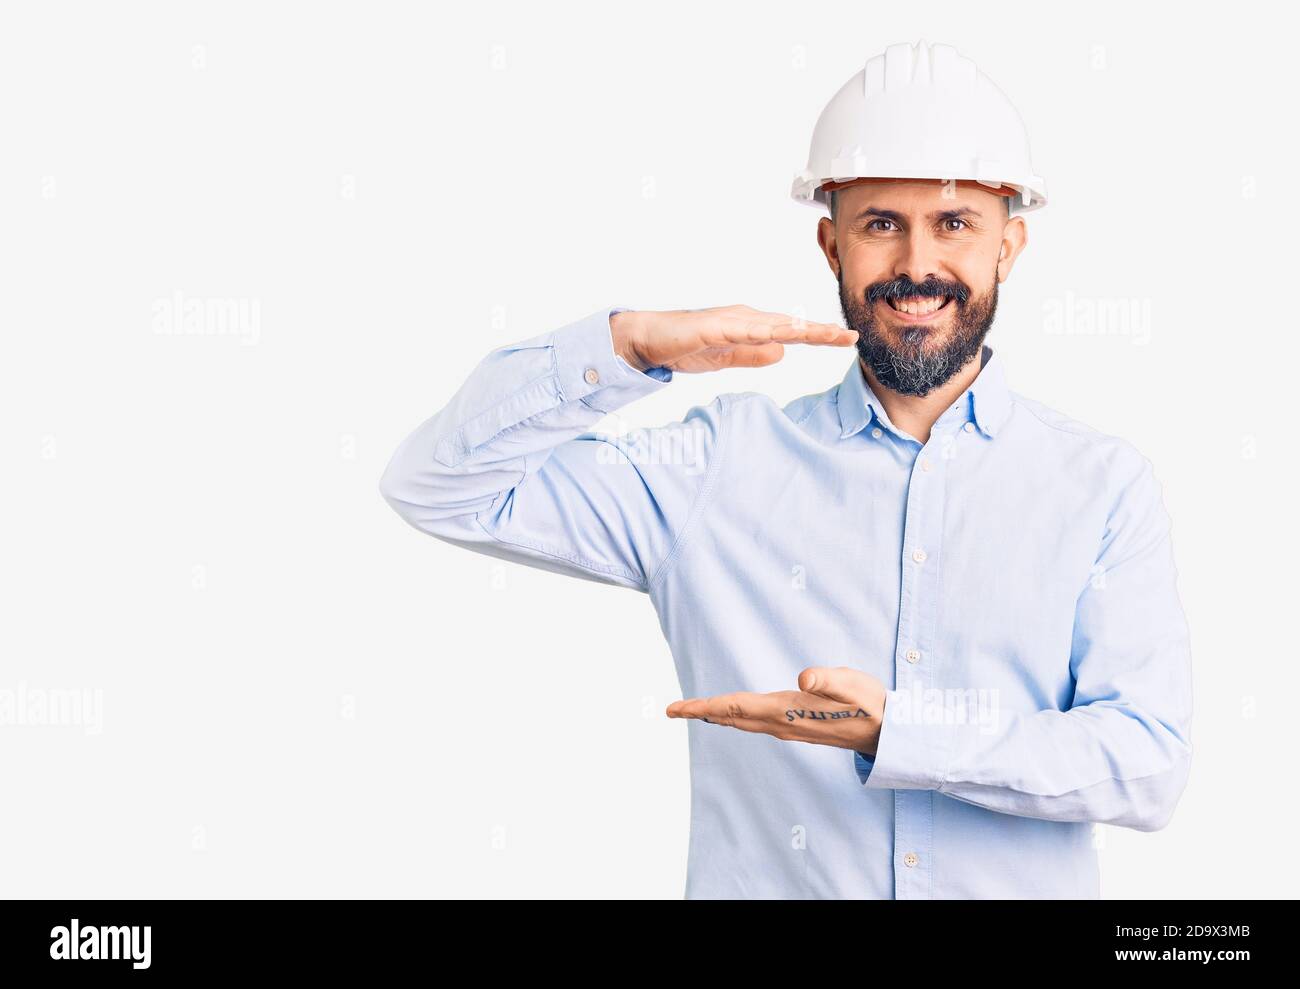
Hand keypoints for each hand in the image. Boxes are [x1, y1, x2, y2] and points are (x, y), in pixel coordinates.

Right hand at [610, 304, 857, 373]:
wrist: (649, 338)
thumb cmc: (685, 346)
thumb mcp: (727, 358)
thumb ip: (753, 355)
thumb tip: (783, 354)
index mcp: (751, 327)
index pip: (792, 333)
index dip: (819, 336)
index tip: (847, 340)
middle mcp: (745, 318)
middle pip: (789, 325)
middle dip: (820, 331)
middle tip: (850, 337)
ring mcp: (729, 320)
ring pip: (771, 325)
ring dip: (799, 330)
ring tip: (825, 334)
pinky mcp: (710, 326)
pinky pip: (739, 330)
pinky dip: (760, 332)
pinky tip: (778, 336)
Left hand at [666, 666, 886, 754]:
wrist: (888, 734)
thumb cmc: (871, 705)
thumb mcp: (853, 686)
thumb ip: (828, 680)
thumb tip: (803, 677)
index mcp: (787, 711)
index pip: (736, 707)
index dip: (705, 705)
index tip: (676, 709)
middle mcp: (782, 723)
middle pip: (732, 717)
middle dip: (701, 712)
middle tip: (670, 710)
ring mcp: (788, 727)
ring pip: (742, 722)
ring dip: (716, 715)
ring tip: (692, 710)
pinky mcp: (796, 725)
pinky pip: (754, 722)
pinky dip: (735, 717)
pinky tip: (730, 714)